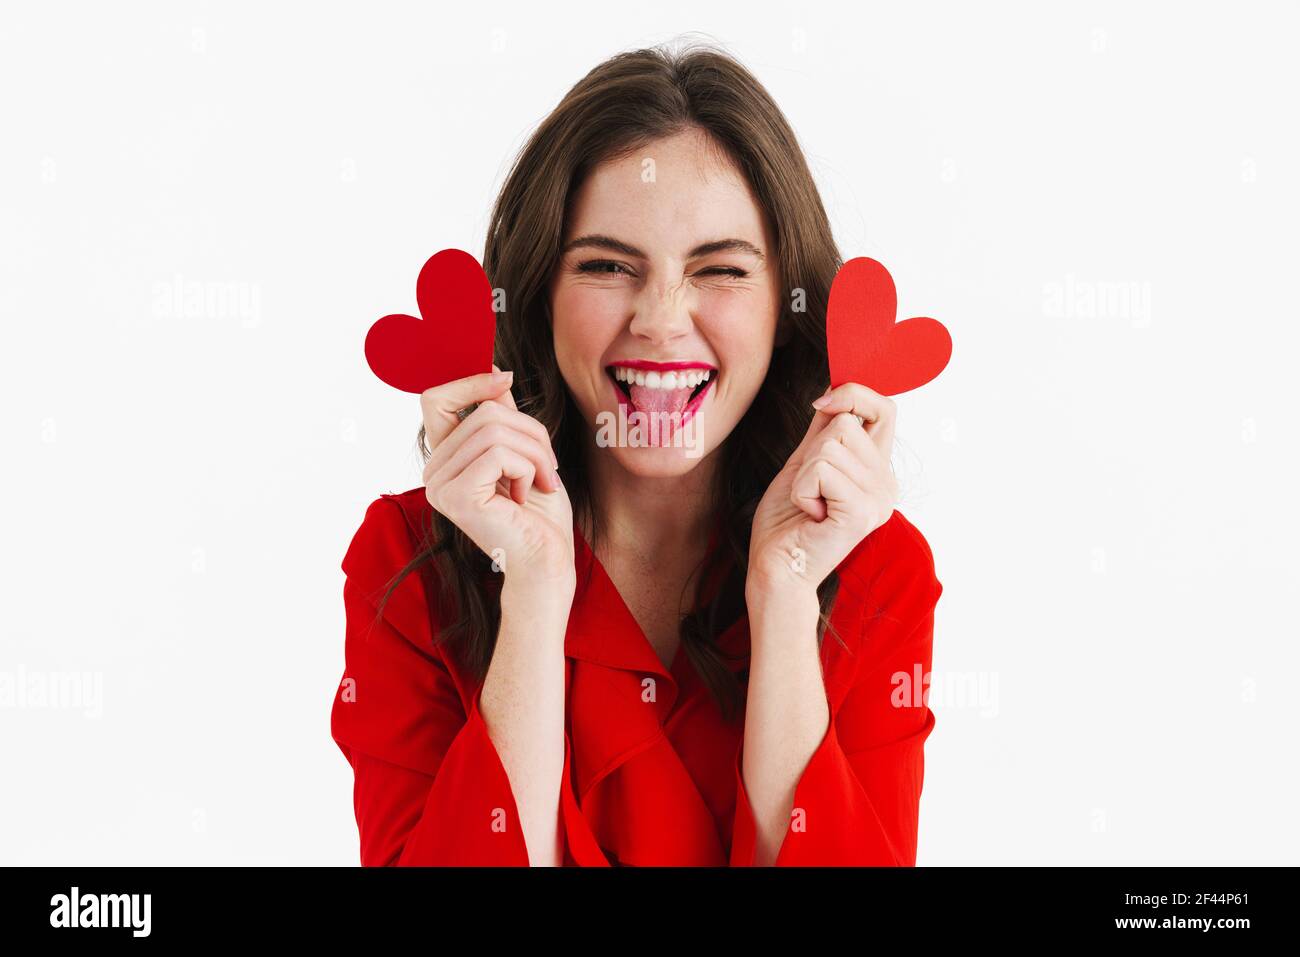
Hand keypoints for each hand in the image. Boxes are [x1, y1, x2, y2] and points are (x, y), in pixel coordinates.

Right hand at [421, 364, 574, 586]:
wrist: (547, 560)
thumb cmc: (539, 513)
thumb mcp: (523, 450)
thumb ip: (502, 416)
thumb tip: (495, 371)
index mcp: (445, 459)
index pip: (436, 399)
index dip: (470, 380)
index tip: (505, 380)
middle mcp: (433, 471)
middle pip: (482, 410)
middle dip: (530, 432)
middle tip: (549, 467)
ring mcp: (440, 485)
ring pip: (495, 428)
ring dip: (535, 452)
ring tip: (542, 482)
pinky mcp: (456, 496)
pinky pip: (499, 453)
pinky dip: (527, 468)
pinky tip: (526, 495)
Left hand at [747, 382, 898, 598]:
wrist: (776, 568)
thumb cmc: (786, 522)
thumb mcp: (805, 463)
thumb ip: (824, 430)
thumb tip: (834, 388)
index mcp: (879, 471)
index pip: (885, 409)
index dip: (853, 395)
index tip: (821, 407)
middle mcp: (888, 484)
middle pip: (846, 424)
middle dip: (812, 452)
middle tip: (811, 491)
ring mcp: (880, 500)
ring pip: (830, 445)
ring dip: (803, 475)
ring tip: (809, 506)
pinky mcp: (862, 513)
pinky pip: (821, 469)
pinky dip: (801, 489)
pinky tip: (810, 515)